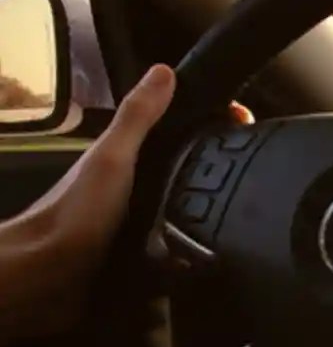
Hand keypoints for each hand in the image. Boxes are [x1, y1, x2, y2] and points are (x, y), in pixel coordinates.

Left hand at [0, 65, 249, 339]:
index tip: (247, 124)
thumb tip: (164, 71)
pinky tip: (228, 245)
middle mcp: (143, 184)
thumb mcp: (113, 157)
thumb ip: (138, 118)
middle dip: (227, 165)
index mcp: (134, 156)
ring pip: (195, 204)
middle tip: (265, 168)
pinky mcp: (153, 254)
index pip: (183, 129)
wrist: (52, 275)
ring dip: (219, 206)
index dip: (214, 122)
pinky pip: (190, 241)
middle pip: (194, 167)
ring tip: (257, 207)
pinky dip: (207, 241)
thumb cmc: (77, 211)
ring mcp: (148, 220)